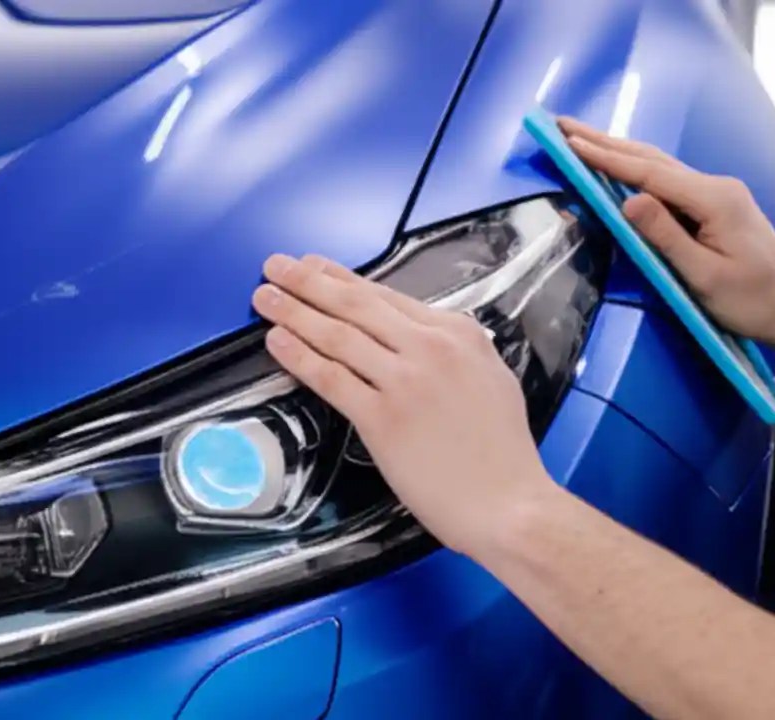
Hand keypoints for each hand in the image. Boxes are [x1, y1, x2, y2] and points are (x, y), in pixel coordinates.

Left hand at [251, 254, 558, 558]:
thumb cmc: (503, 454)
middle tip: (276, 266)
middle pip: (356, 305)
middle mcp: (432, 348)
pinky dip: (299, 357)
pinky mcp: (383, 419)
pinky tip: (277, 343)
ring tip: (264, 298)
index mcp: (460, 334)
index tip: (315, 267)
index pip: (388, 296)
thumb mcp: (491, 379)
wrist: (510, 504)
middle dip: (308, 282)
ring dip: (294, 312)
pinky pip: (331, 378)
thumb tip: (424, 340)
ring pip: (338, 335)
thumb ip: (456, 353)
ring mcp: (406, 381)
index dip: (343, 278)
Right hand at [558, 117, 774, 347]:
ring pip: (657, 165)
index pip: (647, 173)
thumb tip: (628, 201)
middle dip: (603, 142)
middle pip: (649, 159)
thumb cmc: (752, 300)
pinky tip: (618, 165)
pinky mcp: (714, 205)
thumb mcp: (703, 274)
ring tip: (581, 139)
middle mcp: (715, 187)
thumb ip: (664, 236)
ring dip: (617, 151)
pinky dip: (636, 169)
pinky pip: (667, 181)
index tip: (569, 143)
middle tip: (563, 126)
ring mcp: (716, 193)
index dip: (604, 158)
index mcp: (713, 199)